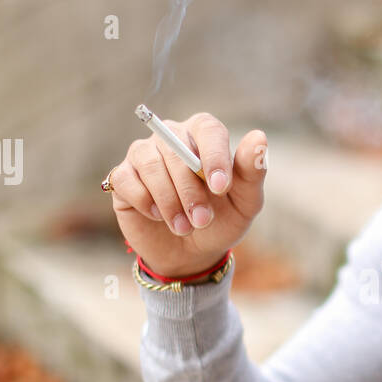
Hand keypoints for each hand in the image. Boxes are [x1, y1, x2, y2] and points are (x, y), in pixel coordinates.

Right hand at [108, 110, 268, 277]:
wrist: (192, 253)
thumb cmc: (221, 220)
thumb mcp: (245, 203)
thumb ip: (252, 172)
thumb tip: (259, 137)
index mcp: (204, 135)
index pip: (207, 129)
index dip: (214, 156)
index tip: (221, 188)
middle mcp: (172, 137)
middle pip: (176, 149)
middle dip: (190, 190)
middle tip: (202, 221)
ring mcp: (144, 154)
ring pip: (150, 164)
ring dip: (169, 200)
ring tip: (184, 227)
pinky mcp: (122, 176)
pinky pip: (126, 180)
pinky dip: (144, 201)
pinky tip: (158, 217)